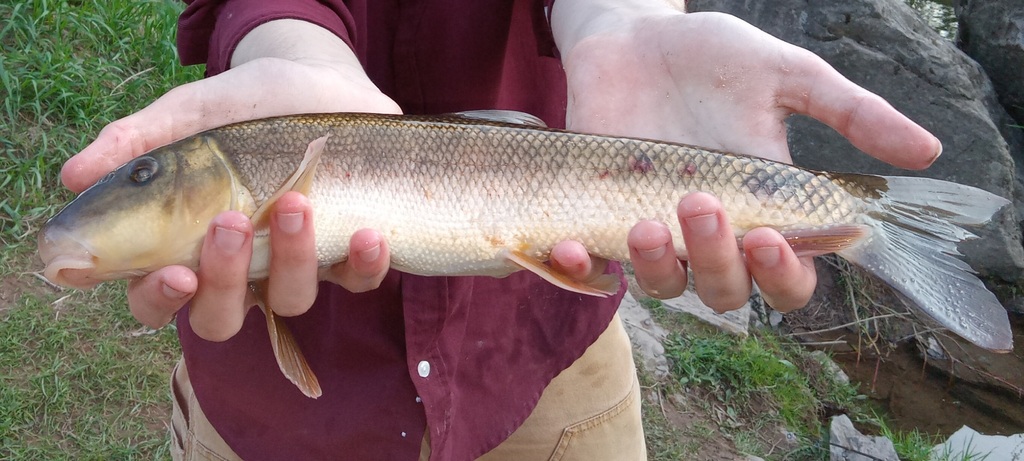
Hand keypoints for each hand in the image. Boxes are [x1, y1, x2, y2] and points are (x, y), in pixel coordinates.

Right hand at [61, 20, 399, 339]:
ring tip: (295, 202)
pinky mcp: (350, 253)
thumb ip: (137, 141)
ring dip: (292, 259)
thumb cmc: (244, 106)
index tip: (175, 272)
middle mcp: (242, 268)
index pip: (158, 299)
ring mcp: (296, 264)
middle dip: (224, 281)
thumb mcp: (189, 114)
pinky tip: (367, 232)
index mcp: (189, 244)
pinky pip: (360, 282)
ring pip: (291, 299)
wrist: (317, 83)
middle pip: (220, 317)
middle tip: (231, 222)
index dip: (161, 299)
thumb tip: (73, 176)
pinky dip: (365, 265)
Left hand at [550, 6, 940, 311]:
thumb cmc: (711, 57)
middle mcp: (710, 234)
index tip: (773, 236)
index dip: (785, 275)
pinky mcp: (600, 220)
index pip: (787, 276)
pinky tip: (574, 249)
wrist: (632, 36)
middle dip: (720, 262)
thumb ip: (848, 112)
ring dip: (660, 268)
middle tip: (702, 201)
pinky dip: (585, 269)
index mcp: (762, 210)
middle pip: (726, 292)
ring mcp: (654, 229)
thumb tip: (926, 150)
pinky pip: (596, 267)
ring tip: (647, 221)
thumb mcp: (783, 75)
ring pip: (664, 288)